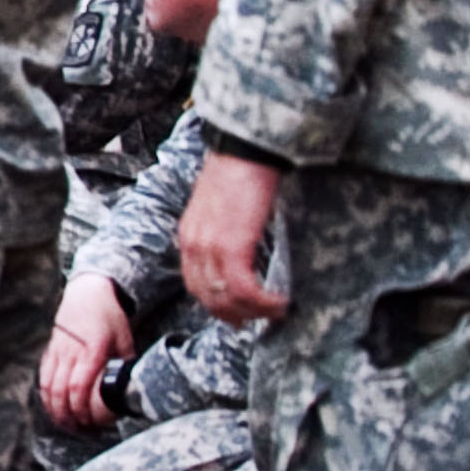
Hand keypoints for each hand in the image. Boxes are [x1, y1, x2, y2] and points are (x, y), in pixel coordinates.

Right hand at [40, 273, 133, 428]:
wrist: (88, 292)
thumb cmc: (109, 316)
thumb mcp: (125, 338)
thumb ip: (125, 363)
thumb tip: (133, 388)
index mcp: (92, 350)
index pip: (78, 386)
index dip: (80, 408)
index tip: (88, 422)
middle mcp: (71, 351)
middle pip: (60, 390)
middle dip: (67, 414)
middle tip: (77, 429)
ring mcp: (57, 350)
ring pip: (48, 385)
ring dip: (54, 407)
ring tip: (64, 423)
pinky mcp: (50, 349)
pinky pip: (43, 375)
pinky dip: (46, 394)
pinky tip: (53, 406)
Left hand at [177, 152, 286, 320]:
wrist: (245, 149)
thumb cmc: (241, 172)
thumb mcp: (222, 208)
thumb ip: (224, 231)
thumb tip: (244, 251)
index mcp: (189, 235)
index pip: (195, 283)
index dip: (216, 304)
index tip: (237, 314)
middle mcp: (193, 244)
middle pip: (207, 297)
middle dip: (233, 315)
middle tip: (258, 321)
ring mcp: (209, 247)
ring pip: (226, 298)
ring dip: (252, 312)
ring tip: (275, 312)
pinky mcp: (231, 246)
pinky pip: (243, 289)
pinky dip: (262, 302)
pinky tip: (280, 302)